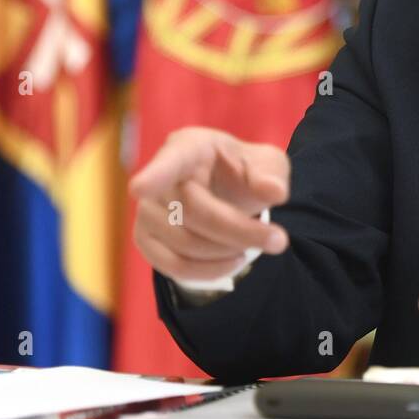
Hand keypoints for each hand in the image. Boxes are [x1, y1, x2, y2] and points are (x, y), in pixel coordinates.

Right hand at [130, 126, 290, 283]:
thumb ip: (271, 174)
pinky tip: (232, 261)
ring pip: (185, 243)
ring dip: (227, 252)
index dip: (155, 175)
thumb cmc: (244, 172)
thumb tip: (275, 192)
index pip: (170, 161)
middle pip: (194, 212)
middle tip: (279, 240)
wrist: (227, 191)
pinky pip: (172, 266)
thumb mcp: (267, 164)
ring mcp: (146, 209)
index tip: (139, 188)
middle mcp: (160, 177)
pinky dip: (208, 271)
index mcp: (189, 147)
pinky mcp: (145, 238)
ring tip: (254, 244)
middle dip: (241, 231)